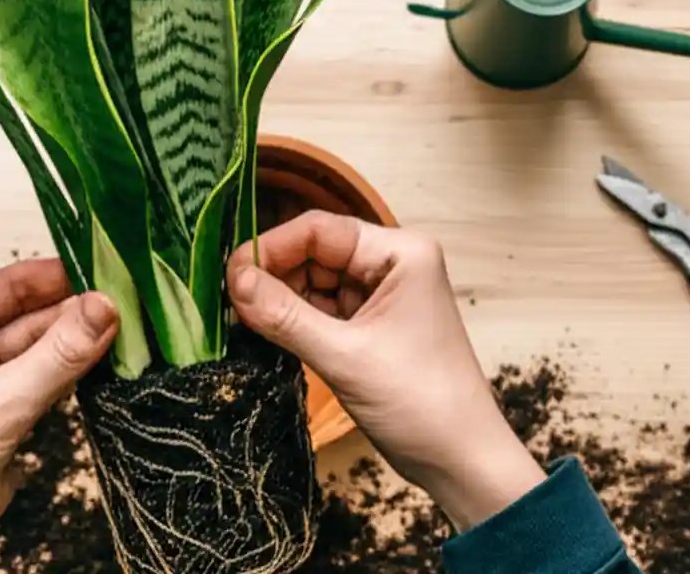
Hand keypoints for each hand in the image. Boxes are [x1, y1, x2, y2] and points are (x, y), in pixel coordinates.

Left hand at [0, 259, 117, 572]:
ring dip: (78, 341)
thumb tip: (104, 306)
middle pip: (29, 317)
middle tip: (122, 302)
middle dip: (73, 310)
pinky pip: (49, 379)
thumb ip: (60, 352)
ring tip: (123, 328)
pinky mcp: (9, 413)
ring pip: (43, 349)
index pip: (6, 287)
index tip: (97, 269)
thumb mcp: (6, 397)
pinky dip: (75, 371)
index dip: (51, 276)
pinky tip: (105, 362)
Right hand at [227, 211, 544, 530]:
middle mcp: (392, 263)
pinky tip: (265, 332)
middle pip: (315, 252)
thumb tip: (233, 281)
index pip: (321, 230)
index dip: (272, 248)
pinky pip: (322, 310)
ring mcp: (382, 295)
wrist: (460, 459)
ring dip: (280, 299)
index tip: (230, 276)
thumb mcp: (343, 356)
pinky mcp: (371, 326)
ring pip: (314, 282)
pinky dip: (294, 320)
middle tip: (230, 304)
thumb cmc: (418, 402)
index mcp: (400, 252)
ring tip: (243, 321)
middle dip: (273, 275)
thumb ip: (284, 315)